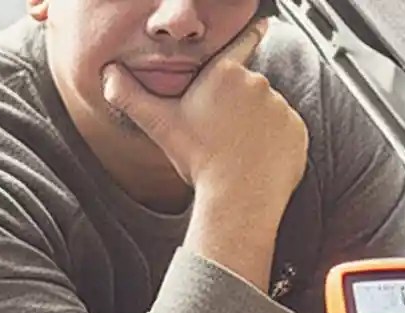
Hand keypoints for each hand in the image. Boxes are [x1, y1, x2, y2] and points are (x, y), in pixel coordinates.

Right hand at [100, 18, 308, 203]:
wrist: (238, 197)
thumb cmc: (200, 160)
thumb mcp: (159, 124)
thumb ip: (130, 96)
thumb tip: (108, 74)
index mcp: (225, 74)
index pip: (243, 41)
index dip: (251, 31)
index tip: (261, 23)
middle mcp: (257, 83)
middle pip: (246, 90)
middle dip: (235, 106)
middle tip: (219, 134)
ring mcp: (281, 107)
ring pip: (266, 112)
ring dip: (254, 126)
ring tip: (236, 150)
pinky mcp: (297, 130)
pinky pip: (285, 133)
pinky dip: (273, 144)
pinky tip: (255, 159)